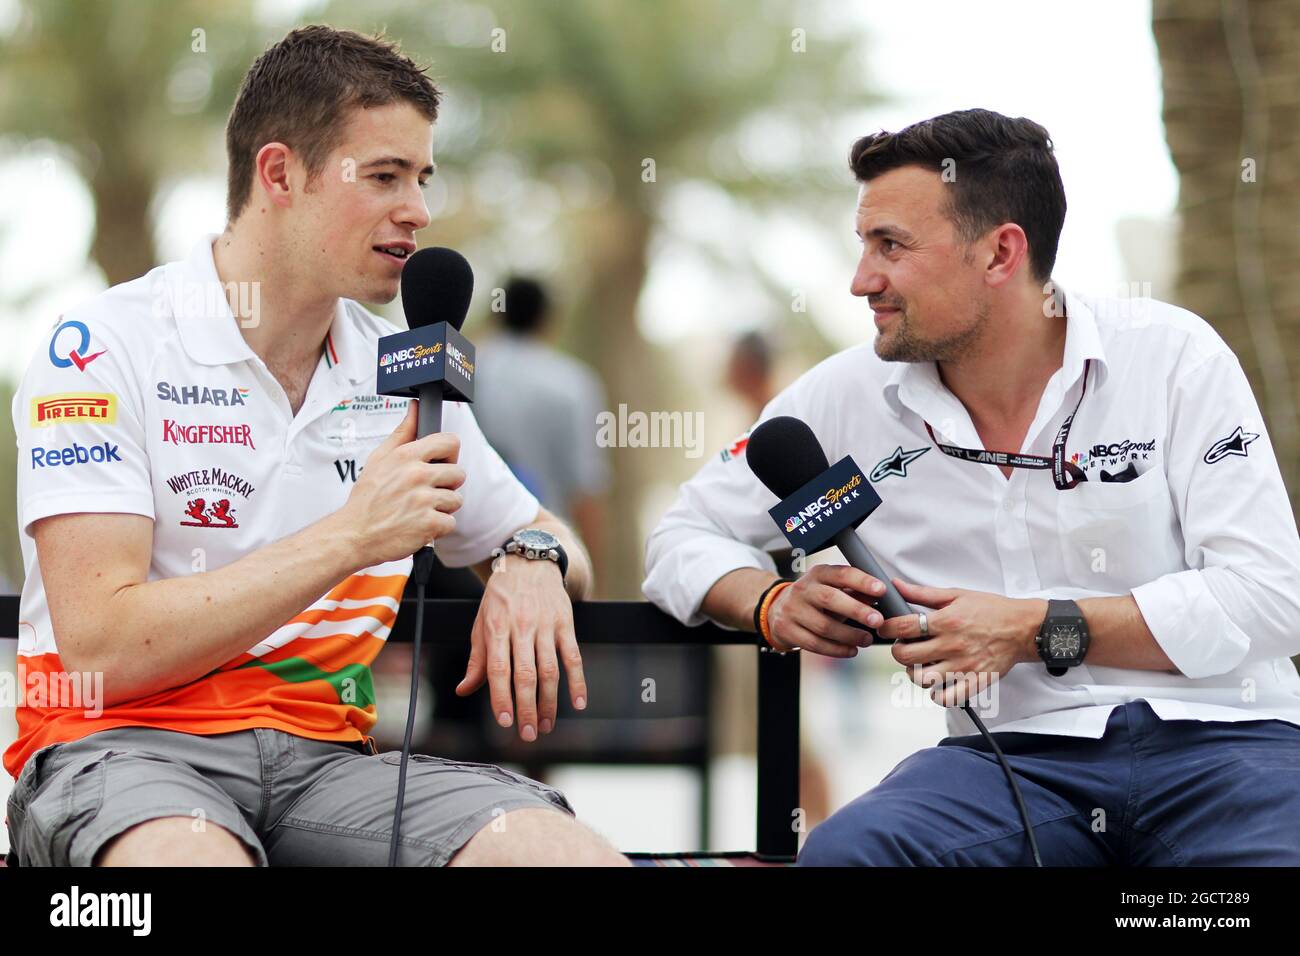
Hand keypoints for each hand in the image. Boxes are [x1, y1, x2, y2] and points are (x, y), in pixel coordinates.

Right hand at [339, 400, 464, 565]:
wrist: (354, 534)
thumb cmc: (367, 499)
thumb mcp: (379, 458)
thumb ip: (403, 432)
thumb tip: (415, 408)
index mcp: (406, 456)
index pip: (450, 441)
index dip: (449, 454)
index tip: (441, 463)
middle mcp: (417, 475)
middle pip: (459, 473)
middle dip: (446, 485)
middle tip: (426, 493)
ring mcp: (424, 500)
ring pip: (456, 500)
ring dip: (441, 508)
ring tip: (419, 510)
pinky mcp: (429, 524)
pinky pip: (450, 522)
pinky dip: (437, 527)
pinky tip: (419, 524)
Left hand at [456, 553, 586, 740]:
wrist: (531, 563)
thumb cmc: (502, 597)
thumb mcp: (482, 622)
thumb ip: (477, 659)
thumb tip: (464, 690)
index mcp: (497, 628)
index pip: (499, 670)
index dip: (501, 698)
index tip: (505, 722)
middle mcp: (522, 627)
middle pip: (526, 675)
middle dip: (527, 708)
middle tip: (528, 734)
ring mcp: (546, 626)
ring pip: (550, 670)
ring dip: (549, 702)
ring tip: (546, 725)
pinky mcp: (565, 624)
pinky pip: (573, 656)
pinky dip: (578, 682)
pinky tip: (578, 703)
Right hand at [765, 565, 887, 657]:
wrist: (776, 610)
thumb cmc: (814, 599)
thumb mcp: (832, 589)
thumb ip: (855, 592)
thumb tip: (880, 596)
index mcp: (818, 574)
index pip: (841, 574)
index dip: (862, 581)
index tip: (881, 590)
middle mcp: (803, 589)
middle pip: (830, 599)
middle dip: (856, 610)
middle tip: (877, 621)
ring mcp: (792, 610)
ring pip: (823, 626)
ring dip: (849, 635)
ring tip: (867, 640)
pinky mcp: (787, 630)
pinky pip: (815, 644)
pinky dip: (836, 649)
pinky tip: (851, 650)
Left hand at [876, 579, 1044, 706]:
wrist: (1023, 628)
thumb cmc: (991, 610)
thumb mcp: (956, 595)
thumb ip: (923, 593)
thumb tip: (897, 586)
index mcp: (946, 621)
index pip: (903, 628)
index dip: (887, 629)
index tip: (886, 629)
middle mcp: (952, 645)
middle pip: (906, 657)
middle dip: (898, 652)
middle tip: (904, 647)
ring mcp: (963, 666)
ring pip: (922, 679)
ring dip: (914, 674)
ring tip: (919, 665)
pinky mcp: (974, 682)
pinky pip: (947, 698)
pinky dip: (936, 694)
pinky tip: (937, 683)